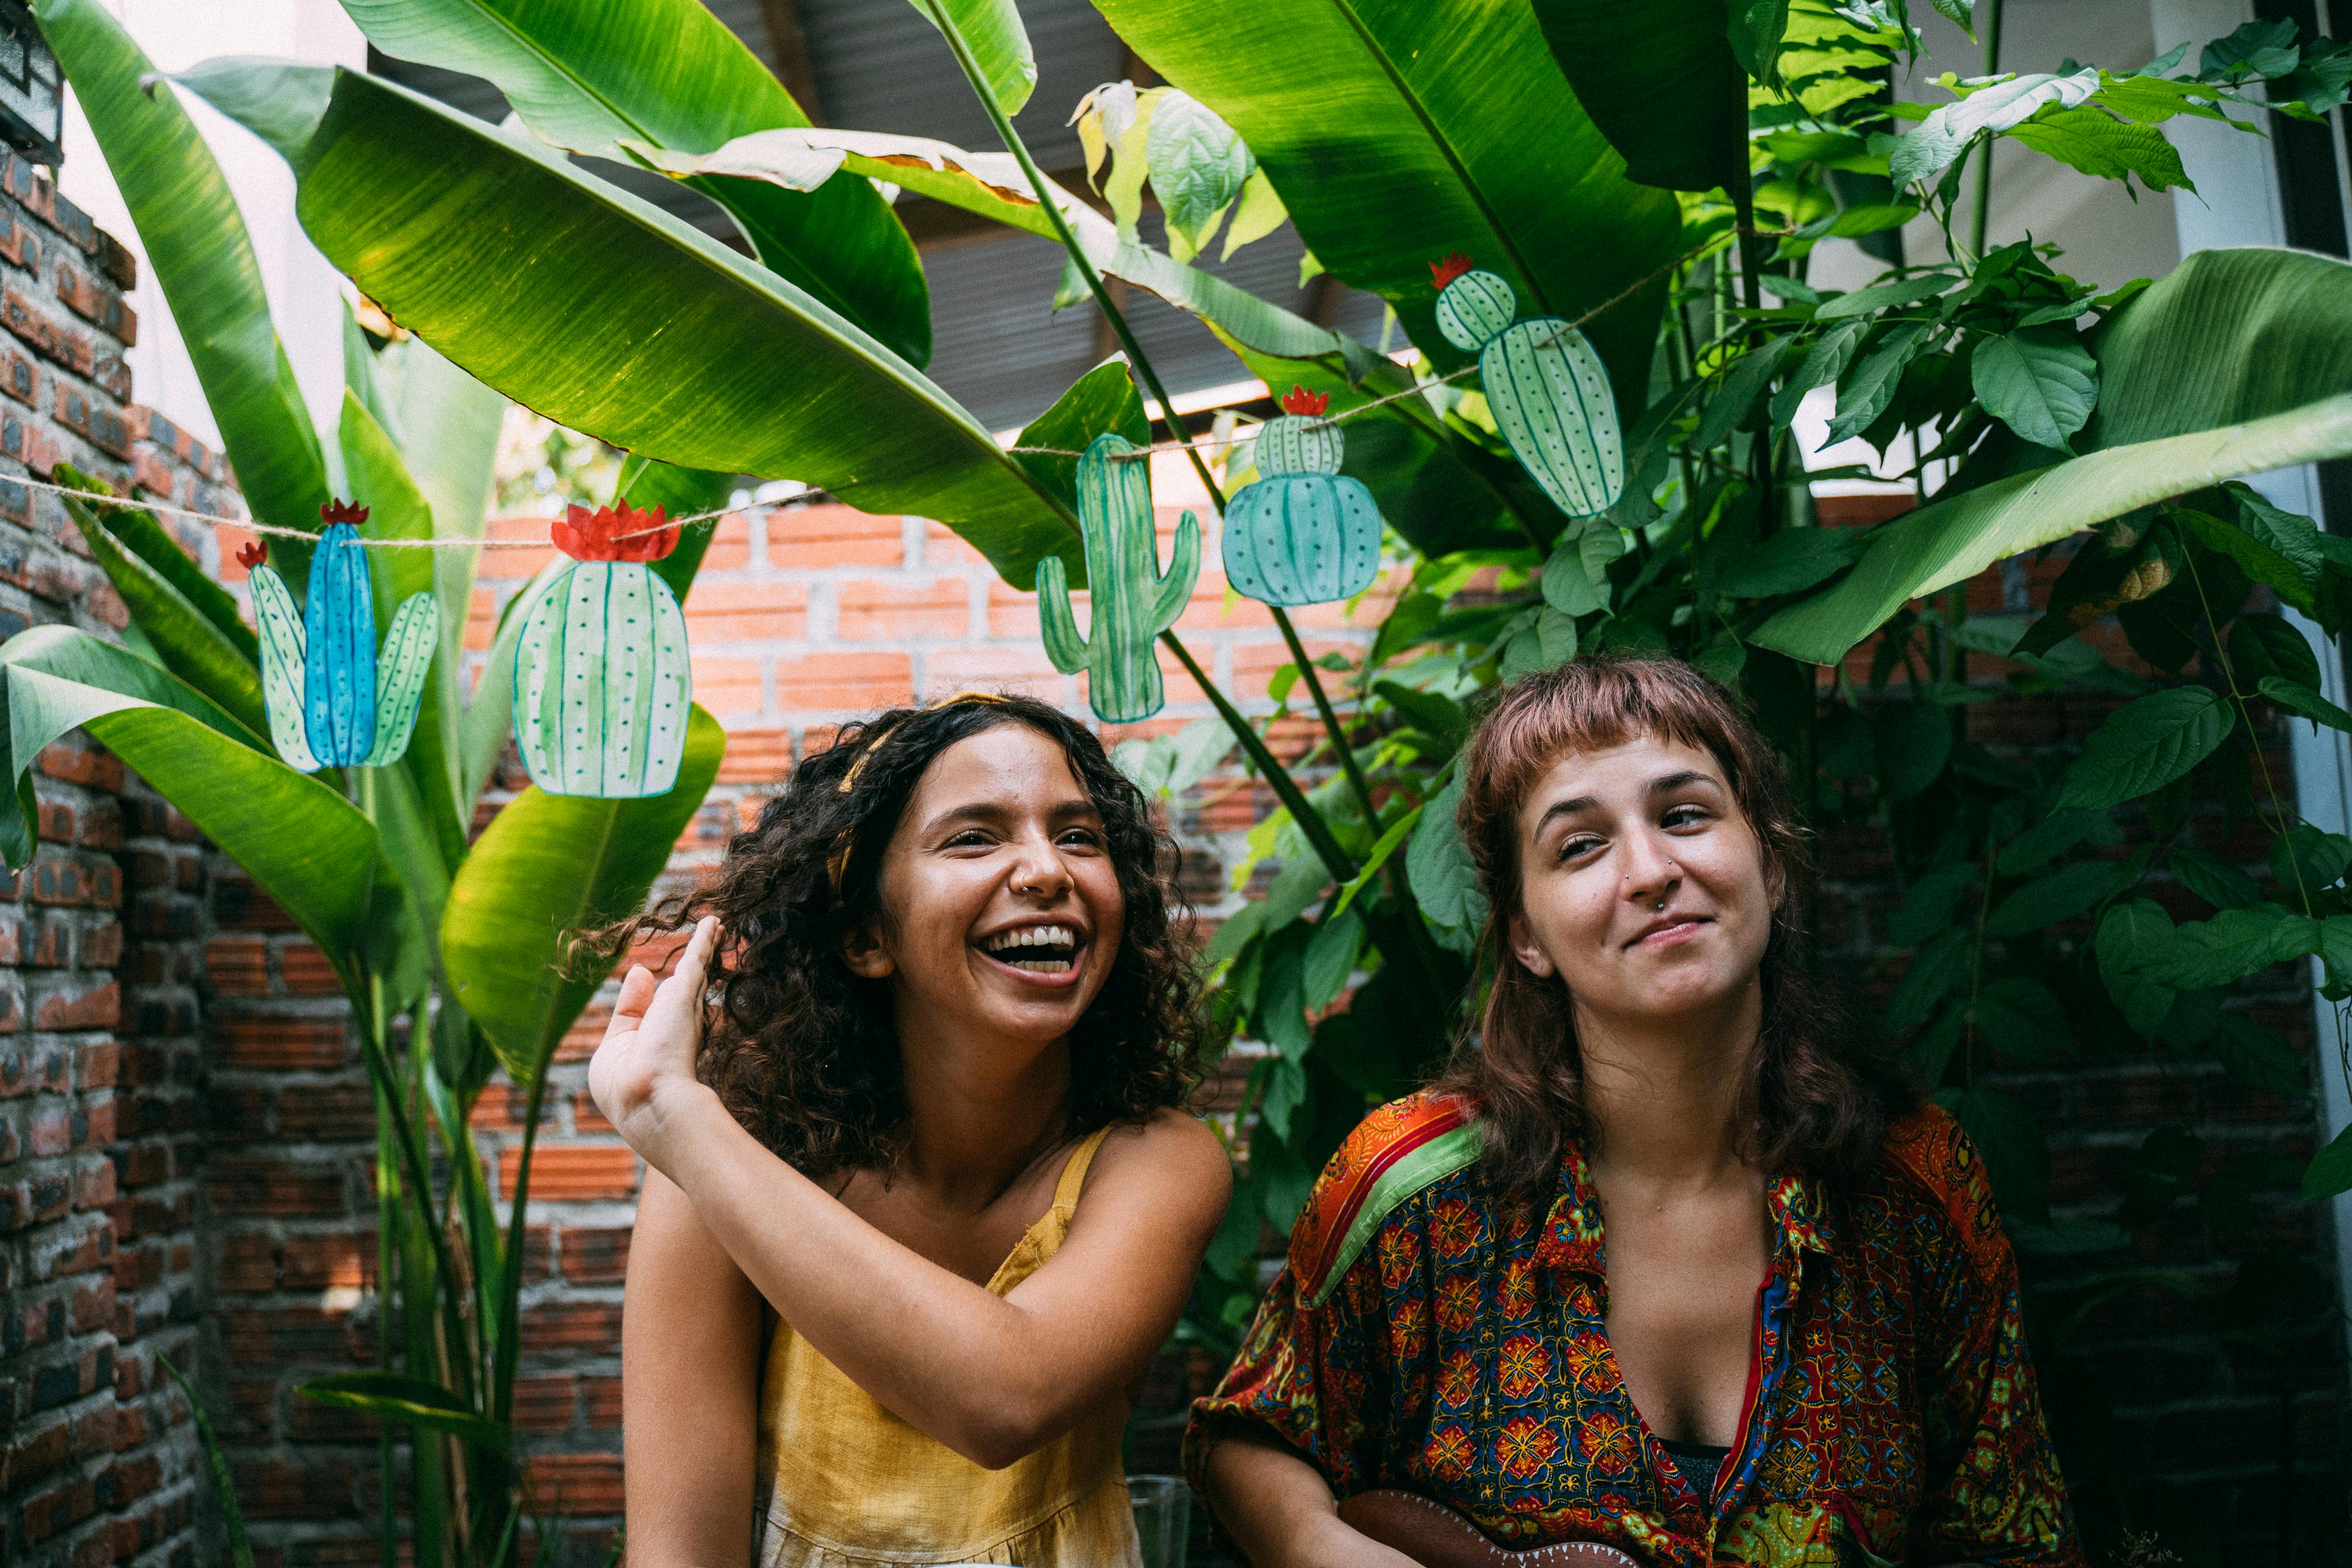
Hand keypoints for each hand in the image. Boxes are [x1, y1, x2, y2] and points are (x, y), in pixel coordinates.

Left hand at [588, 915, 721, 1170]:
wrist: (649, 1100)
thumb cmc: (625, 1086)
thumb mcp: (614, 1047)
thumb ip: (628, 1010)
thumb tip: (639, 970)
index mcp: (661, 1041)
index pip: (662, 1013)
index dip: (658, 995)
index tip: (649, 977)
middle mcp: (679, 1023)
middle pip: (689, 986)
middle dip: (698, 965)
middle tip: (711, 941)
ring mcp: (684, 1007)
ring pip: (698, 969)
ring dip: (707, 947)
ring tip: (717, 928)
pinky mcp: (684, 992)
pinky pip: (697, 957)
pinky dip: (704, 939)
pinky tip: (712, 922)